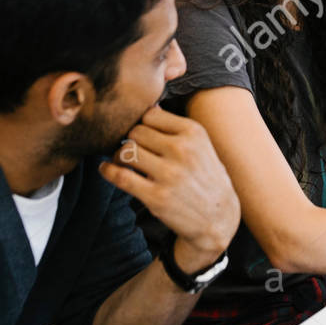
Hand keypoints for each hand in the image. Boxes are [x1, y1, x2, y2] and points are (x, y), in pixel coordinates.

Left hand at [101, 105, 240, 270]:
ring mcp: (169, 174)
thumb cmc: (206, 178)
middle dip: (130, 140)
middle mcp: (182, 150)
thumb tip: (150, 106)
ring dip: (118, 155)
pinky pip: (121, 176)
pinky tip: (106, 169)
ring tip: (121, 161)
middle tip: (130, 150)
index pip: (151, 115)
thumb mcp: (201, 146)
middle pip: (136, 132)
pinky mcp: (157, 197)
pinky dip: (108, 170)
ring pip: (127, 151)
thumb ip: (176, 128)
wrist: (218, 217)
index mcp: (194, 132)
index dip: (142, 125)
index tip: (141, 135)